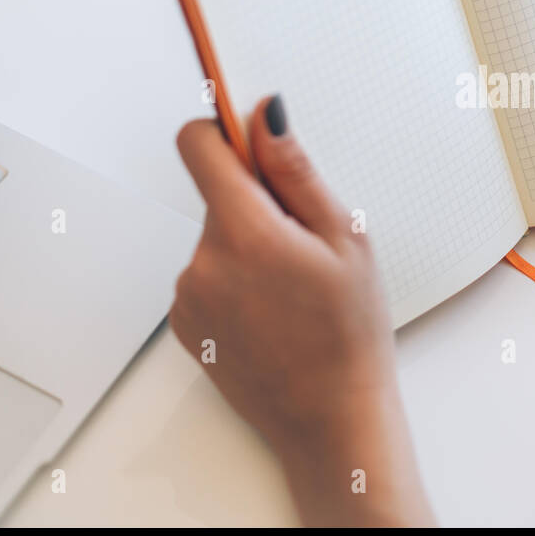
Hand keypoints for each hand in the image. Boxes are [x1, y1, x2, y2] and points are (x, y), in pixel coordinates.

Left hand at [173, 95, 432, 525]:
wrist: (330, 420)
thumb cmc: (349, 334)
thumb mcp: (345, 238)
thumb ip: (296, 171)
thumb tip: (263, 116)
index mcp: (244, 231)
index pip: (197, 144)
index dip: (224, 132)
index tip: (250, 141)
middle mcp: (202, 260)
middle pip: (218, 195)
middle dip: (258, 205)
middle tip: (305, 246)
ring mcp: (187, 296)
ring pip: (216, 238)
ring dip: (248, 247)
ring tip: (293, 290)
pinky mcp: (185, 324)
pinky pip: (207, 276)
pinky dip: (236, 281)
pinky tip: (274, 313)